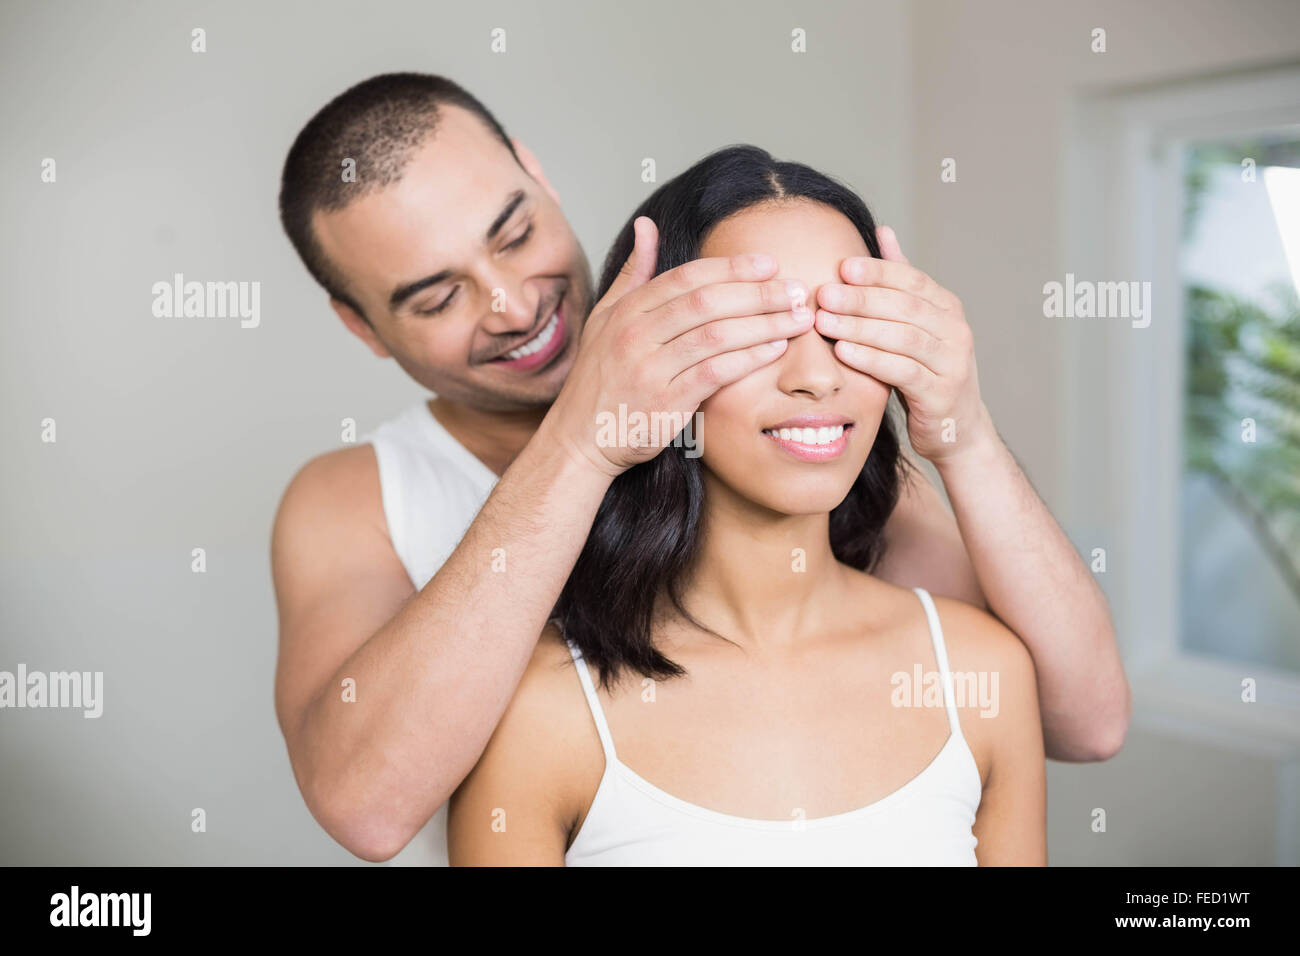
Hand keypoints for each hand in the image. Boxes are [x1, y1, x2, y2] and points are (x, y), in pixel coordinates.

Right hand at [543, 216, 814, 476]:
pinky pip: (715, 373)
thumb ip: (633, 273)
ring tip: (797, 318)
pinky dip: (749, 358)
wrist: (581, 438)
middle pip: (707, 302)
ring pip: (716, 335)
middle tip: (795, 290)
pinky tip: (775, 349)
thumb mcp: (606, 318)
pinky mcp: (665, 403)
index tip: (769, 263)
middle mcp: (636, 335)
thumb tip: (647, 225)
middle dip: (758, 293)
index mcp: (627, 310)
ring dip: (763, 324)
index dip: (731, 267)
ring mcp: (649, 369)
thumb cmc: (599, 378)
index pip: (687, 277)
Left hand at [814, 226, 993, 463]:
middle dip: (862, 298)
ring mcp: (951, 362)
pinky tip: (843, 351)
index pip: (912, 280)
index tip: (843, 266)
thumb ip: (900, 280)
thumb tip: (883, 230)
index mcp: (947, 307)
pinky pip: (902, 371)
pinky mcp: (940, 393)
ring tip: (824, 321)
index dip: (878, 272)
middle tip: (824, 294)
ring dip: (860, 327)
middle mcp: (955, 330)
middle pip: (905, 306)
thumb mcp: (917, 323)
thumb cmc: (927, 370)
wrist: (957, 427)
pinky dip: (871, 359)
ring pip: (903, 337)